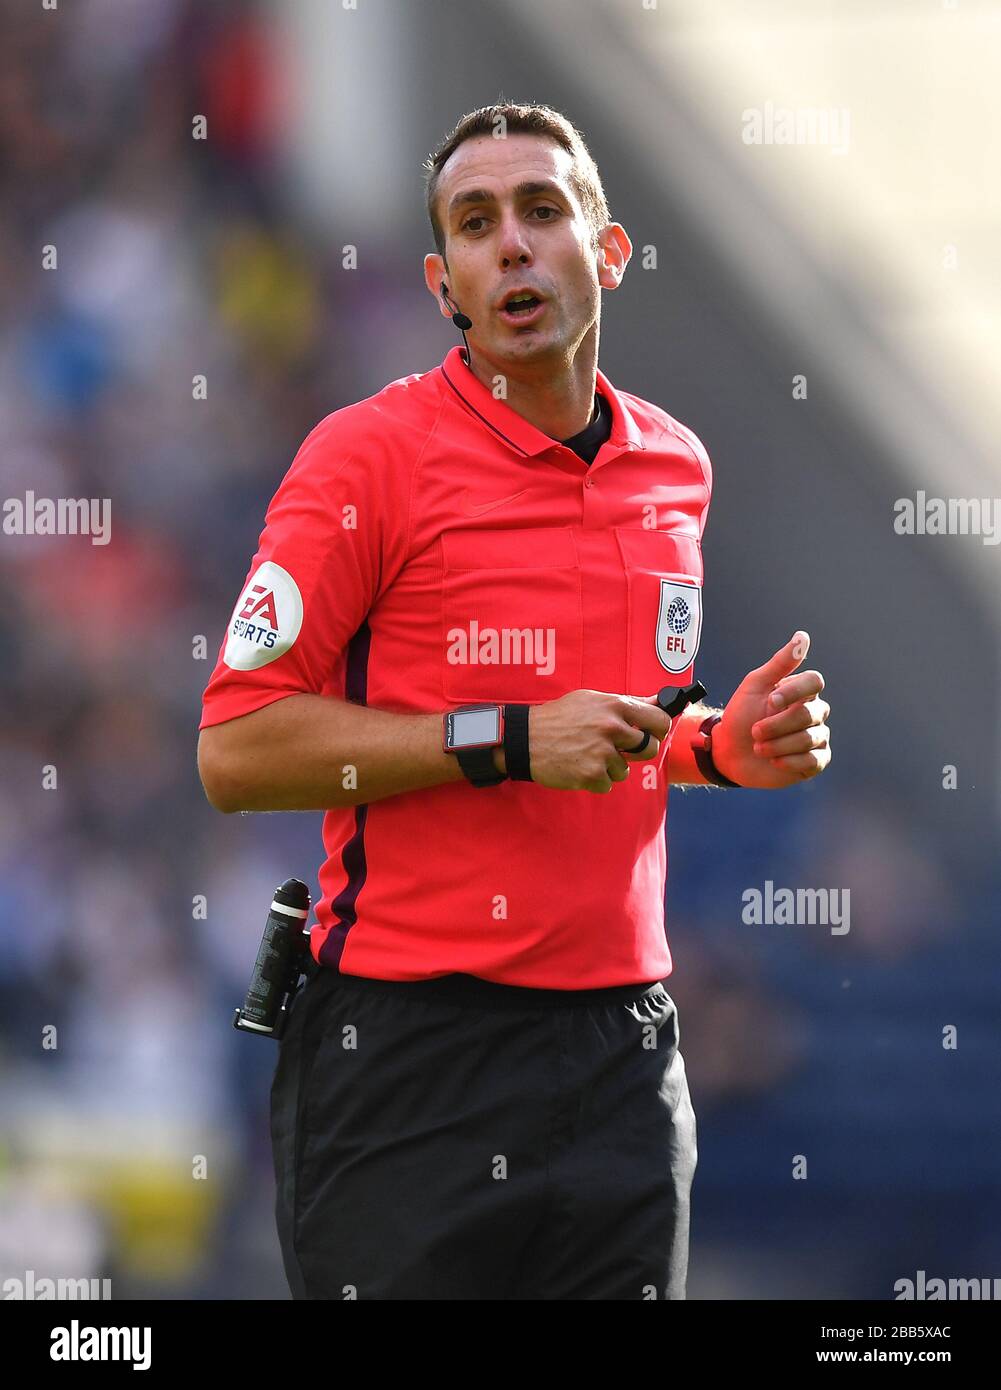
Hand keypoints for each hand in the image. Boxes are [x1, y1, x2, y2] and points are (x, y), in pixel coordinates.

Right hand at [527, 689, 671, 793]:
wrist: (526, 739)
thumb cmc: (558, 718)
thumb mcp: (591, 700)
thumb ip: (626, 703)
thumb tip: (657, 703)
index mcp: (615, 706)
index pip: (659, 719)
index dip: (659, 729)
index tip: (653, 733)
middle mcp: (612, 728)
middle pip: (649, 749)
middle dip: (636, 752)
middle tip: (618, 750)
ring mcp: (602, 753)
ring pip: (625, 770)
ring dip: (610, 767)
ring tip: (587, 755)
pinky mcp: (592, 775)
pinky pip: (608, 784)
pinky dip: (595, 780)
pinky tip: (579, 766)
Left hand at [711, 631, 831, 789]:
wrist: (730, 752)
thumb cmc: (742, 715)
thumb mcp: (755, 686)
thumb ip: (779, 663)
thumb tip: (803, 636)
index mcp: (802, 690)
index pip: (815, 681)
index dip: (793, 692)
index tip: (770, 701)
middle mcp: (815, 712)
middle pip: (809, 713)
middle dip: (776, 725)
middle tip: (755, 732)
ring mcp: (818, 737)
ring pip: (809, 739)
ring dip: (777, 745)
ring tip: (759, 747)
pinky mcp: (815, 761)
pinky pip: (813, 760)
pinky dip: (789, 761)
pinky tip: (773, 761)